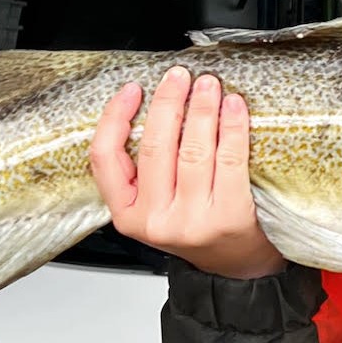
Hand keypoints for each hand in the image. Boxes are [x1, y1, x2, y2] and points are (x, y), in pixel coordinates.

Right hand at [89, 66, 285, 278]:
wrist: (236, 266)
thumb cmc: (197, 227)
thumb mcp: (155, 205)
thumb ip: (144, 170)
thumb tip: (154, 106)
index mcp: (127, 214)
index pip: (105, 158)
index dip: (115, 117)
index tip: (132, 89)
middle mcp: (156, 219)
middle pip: (155, 146)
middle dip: (168, 102)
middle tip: (179, 76)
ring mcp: (192, 219)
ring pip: (193, 149)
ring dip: (201, 108)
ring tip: (208, 85)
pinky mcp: (228, 215)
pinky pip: (229, 158)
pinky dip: (232, 126)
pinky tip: (233, 107)